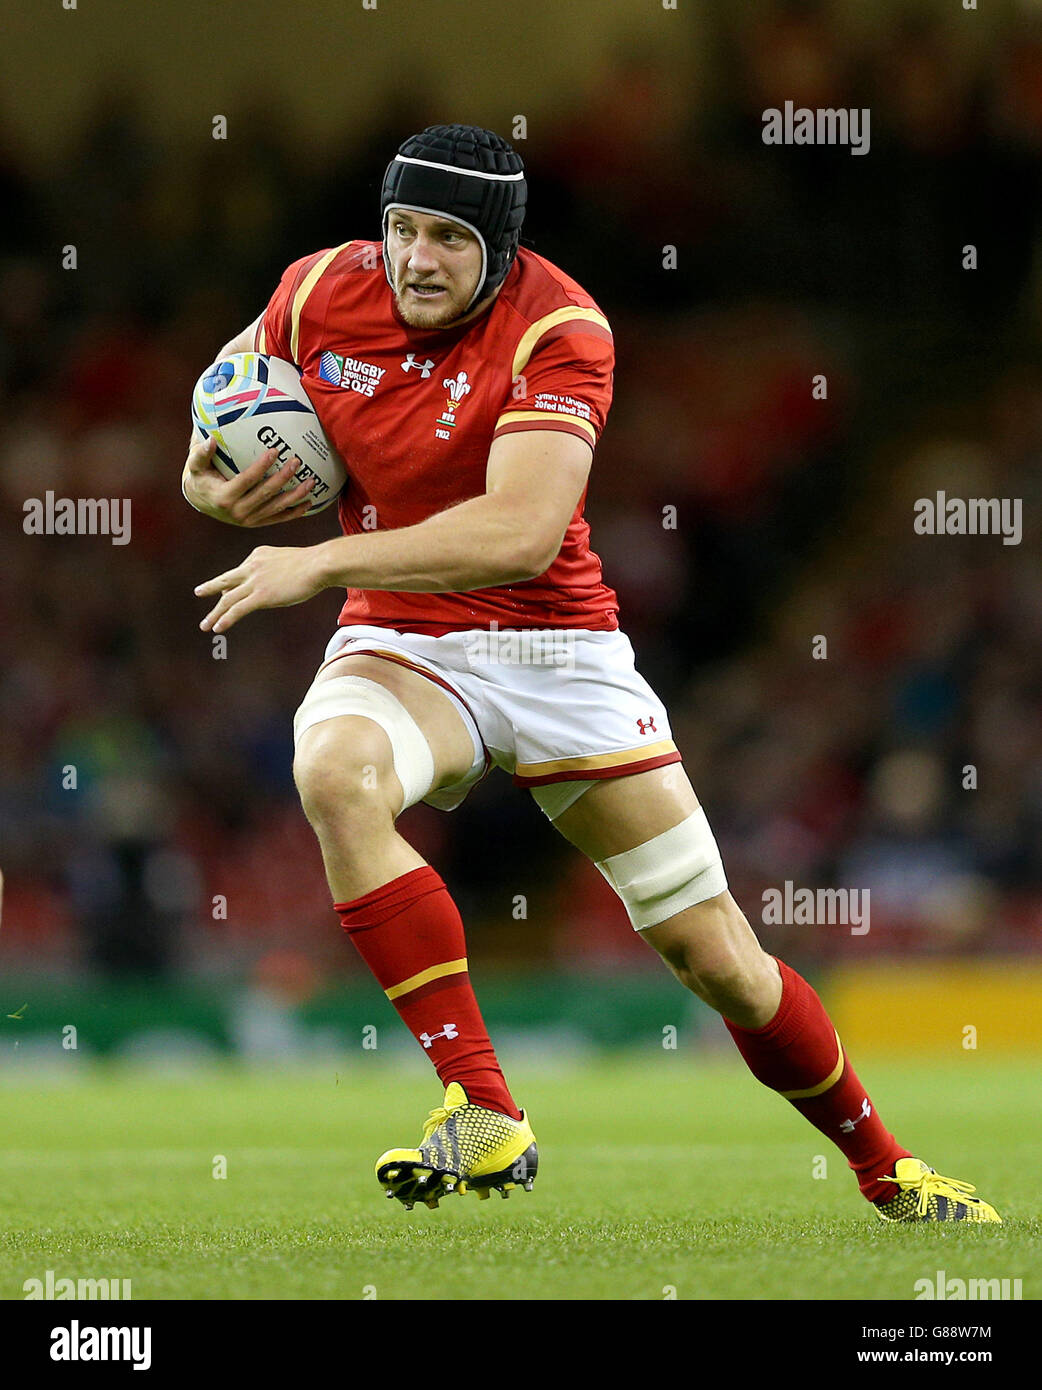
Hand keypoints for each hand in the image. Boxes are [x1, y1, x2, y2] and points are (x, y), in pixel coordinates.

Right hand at [183, 436, 316, 525]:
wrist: (202, 503)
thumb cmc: (201, 478)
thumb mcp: (195, 466)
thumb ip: (200, 453)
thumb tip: (210, 440)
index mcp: (224, 497)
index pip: (247, 480)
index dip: (261, 466)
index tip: (275, 451)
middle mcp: (238, 512)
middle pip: (265, 493)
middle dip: (283, 478)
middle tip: (296, 461)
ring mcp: (249, 521)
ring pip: (276, 508)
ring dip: (295, 495)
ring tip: (311, 481)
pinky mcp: (257, 524)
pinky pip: (279, 519)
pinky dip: (295, 512)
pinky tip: (309, 502)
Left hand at [195, 544, 327, 632]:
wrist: (320, 564)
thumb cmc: (315, 563)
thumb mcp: (290, 560)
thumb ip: (278, 568)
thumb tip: (280, 581)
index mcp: (258, 555)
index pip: (239, 571)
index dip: (231, 583)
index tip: (224, 592)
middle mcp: (251, 566)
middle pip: (226, 581)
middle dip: (210, 588)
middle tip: (198, 592)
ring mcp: (255, 581)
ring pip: (228, 599)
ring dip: (215, 613)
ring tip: (205, 625)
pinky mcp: (261, 595)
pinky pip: (238, 609)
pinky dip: (226, 619)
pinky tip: (217, 628)